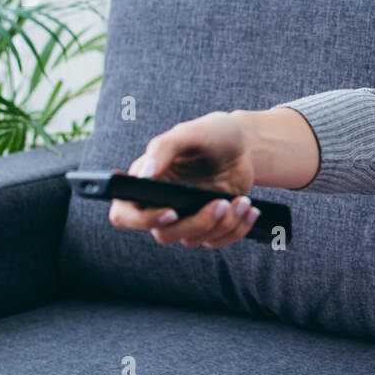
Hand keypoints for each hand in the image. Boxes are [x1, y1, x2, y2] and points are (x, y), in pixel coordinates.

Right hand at [108, 111, 260, 249]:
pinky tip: (250, 209)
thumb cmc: (212, 133)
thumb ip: (162, 149)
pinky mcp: (209, 224)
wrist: (245, 143)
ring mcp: (185, 216)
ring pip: (194, 239)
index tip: (172, 211)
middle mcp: (161, 203)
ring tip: (243, 200)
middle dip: (197, 223)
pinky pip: (217, 241)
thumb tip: (142, 175)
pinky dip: (237, 228)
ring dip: (223, 223)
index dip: (143, 220)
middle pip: (165, 234)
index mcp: (146, 182)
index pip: (125, 214)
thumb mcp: (188, 133)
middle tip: (222, 202)